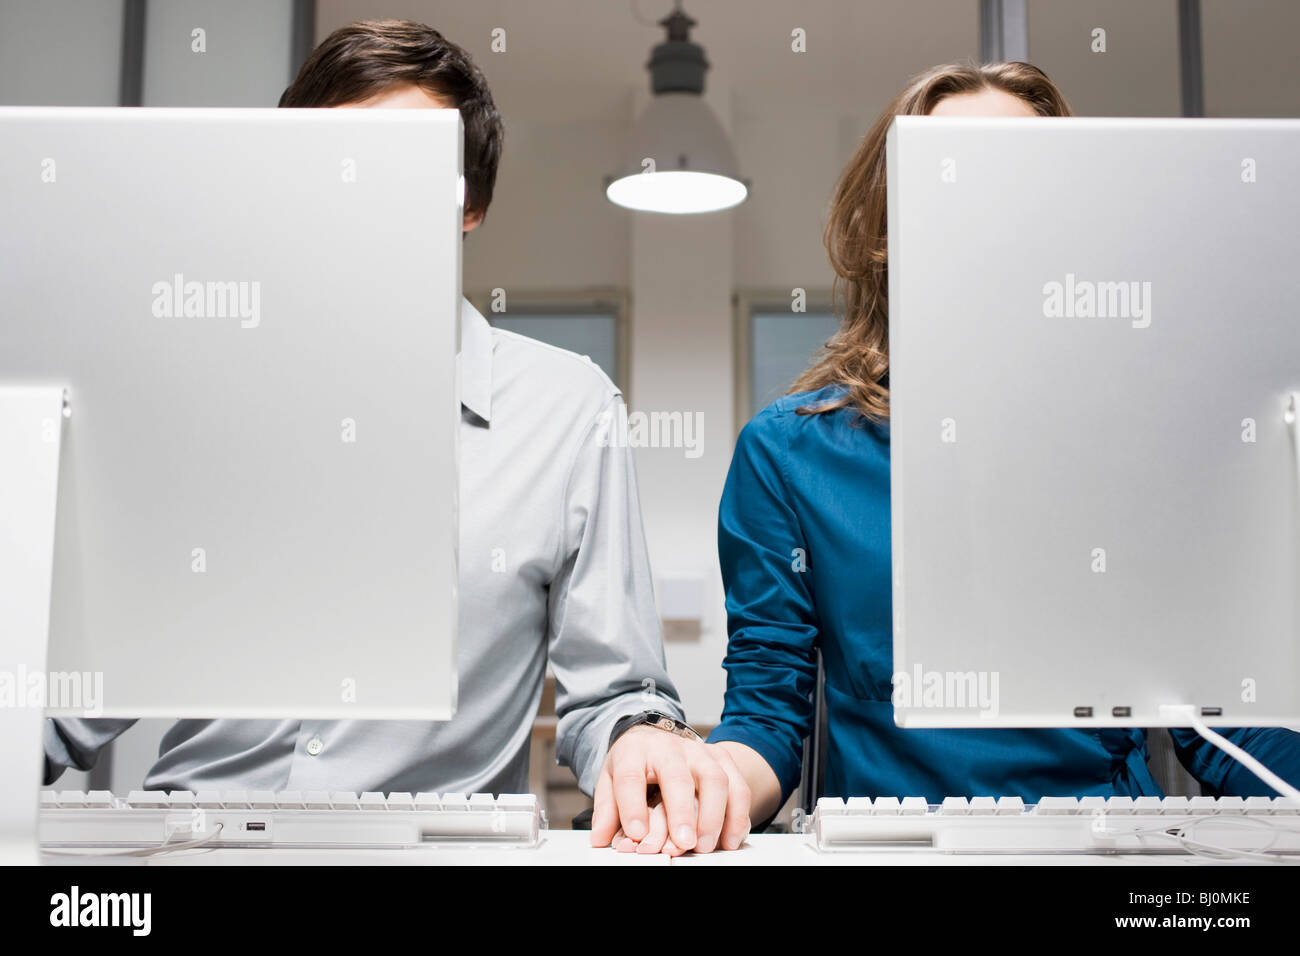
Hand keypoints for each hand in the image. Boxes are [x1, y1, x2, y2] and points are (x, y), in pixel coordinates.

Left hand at [590, 724, 751, 854]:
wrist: (657, 737)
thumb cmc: (635, 764)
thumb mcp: (611, 780)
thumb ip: (607, 810)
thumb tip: (601, 838)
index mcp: (634, 751)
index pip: (630, 777)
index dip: (632, 806)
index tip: (636, 833)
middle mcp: (669, 748)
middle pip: (678, 777)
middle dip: (682, 812)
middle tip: (683, 842)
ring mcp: (700, 752)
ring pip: (714, 779)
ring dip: (713, 816)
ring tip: (704, 846)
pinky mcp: (723, 760)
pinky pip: (738, 786)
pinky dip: (738, 815)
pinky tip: (731, 839)